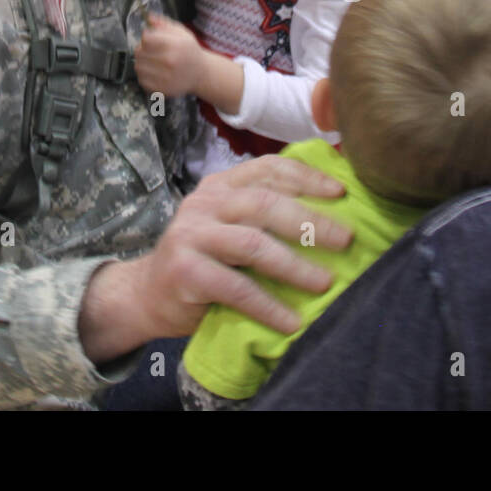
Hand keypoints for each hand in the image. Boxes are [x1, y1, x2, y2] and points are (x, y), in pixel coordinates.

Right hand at [79, 156, 352, 361]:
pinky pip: (236, 288)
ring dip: (295, 266)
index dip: (307, 177)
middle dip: (311, 221)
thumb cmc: (204, 261)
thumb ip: (264, 215)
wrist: (145, 295)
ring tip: (326, 283)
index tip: (341, 192)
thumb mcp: (230, 226)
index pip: (268, 169)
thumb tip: (332, 218)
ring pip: (253, 243)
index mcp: (221, 185)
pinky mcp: (185, 272)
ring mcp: (191, 235)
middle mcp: (205, 203)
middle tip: (346, 240)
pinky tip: (291, 321)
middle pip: (265, 203)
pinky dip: (268, 306)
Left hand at [135, 14, 204, 97]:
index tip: (151, 39)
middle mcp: (170, 61)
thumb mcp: (182, 32)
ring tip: (152, 61)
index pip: (146, 39)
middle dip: (142, 49)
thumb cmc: (190, 51)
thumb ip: (164, 24)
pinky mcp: (161, 89)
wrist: (201, 73)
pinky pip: (141, 79)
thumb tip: (149, 17)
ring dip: (142, 62)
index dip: (146, 37)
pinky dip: (144, 75)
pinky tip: (153, 71)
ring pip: (138, 66)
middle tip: (151, 50)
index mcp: (175, 45)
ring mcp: (165, 77)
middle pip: (139, 52)